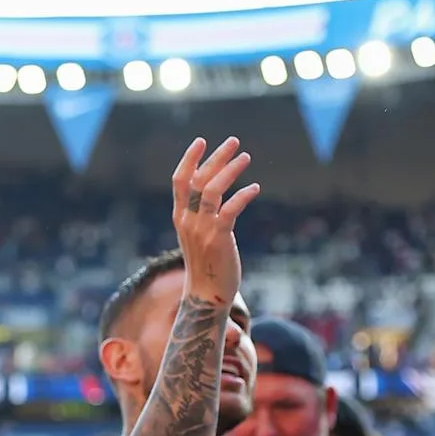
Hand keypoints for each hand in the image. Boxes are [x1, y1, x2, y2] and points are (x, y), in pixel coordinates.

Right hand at [170, 137, 260, 306]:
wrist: (206, 294)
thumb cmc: (206, 263)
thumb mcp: (196, 234)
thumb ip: (199, 213)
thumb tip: (211, 193)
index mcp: (179, 216)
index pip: (179, 180)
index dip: (189, 158)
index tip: (201, 141)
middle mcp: (187, 220)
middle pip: (198, 179)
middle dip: (216, 157)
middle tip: (234, 141)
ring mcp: (201, 229)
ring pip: (212, 190)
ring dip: (230, 170)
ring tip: (246, 157)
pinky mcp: (218, 238)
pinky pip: (230, 210)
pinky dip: (243, 195)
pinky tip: (255, 188)